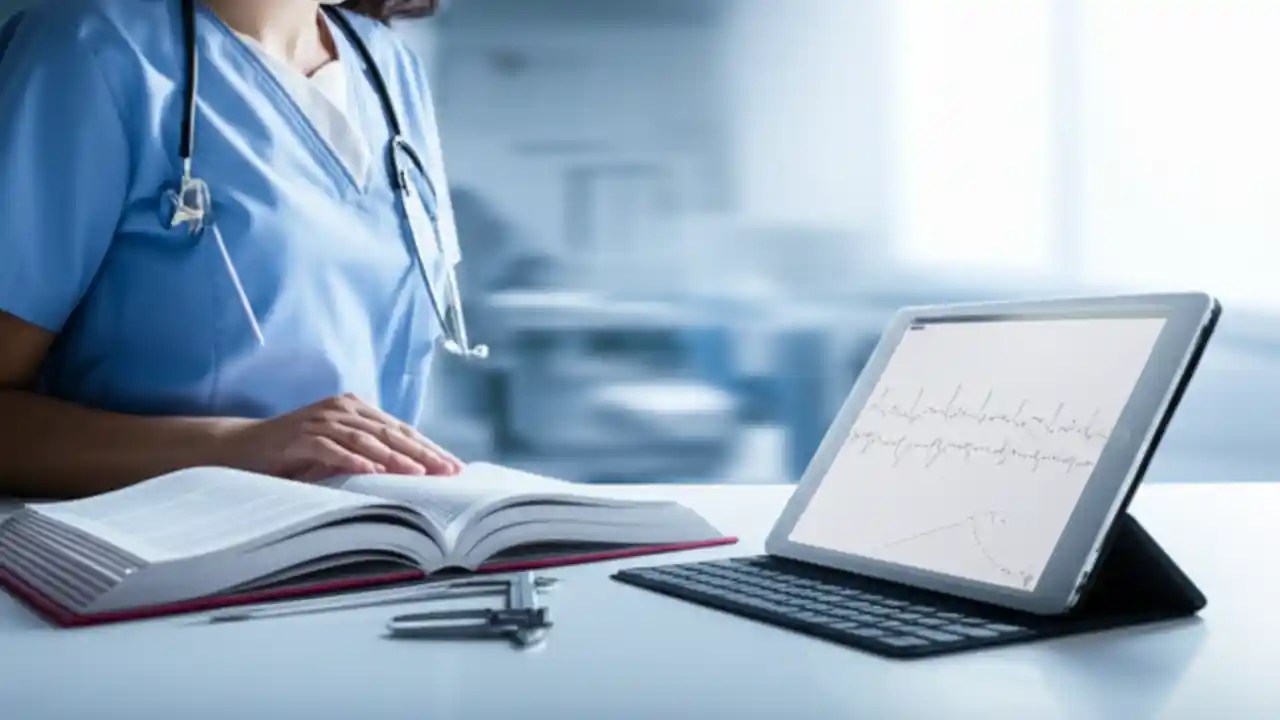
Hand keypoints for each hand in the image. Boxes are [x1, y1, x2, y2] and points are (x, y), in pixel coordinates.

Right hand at [215, 393, 463, 479]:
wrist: (243, 447)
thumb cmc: (296, 452)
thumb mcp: (339, 451)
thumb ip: (369, 454)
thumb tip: (413, 473)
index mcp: (356, 409)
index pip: (401, 429)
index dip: (430, 447)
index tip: (455, 467)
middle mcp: (342, 409)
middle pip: (390, 432)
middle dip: (422, 452)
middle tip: (448, 471)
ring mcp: (321, 420)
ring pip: (366, 439)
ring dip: (394, 457)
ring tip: (419, 473)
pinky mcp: (300, 437)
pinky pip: (332, 449)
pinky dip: (354, 461)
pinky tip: (373, 473)